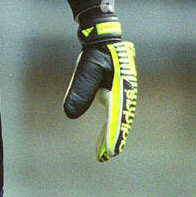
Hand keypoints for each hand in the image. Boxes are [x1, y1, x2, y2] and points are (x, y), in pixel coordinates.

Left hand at [63, 8, 136, 161]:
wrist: (104, 39)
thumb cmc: (96, 53)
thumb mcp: (86, 69)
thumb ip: (80, 90)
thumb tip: (69, 115)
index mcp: (121, 87)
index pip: (117, 116)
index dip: (113, 135)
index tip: (111, 152)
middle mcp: (126, 93)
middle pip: (120, 120)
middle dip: (113, 139)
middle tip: (105, 157)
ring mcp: (124, 94)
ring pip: (119, 119)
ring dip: (112, 136)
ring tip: (104, 154)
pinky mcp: (118, 94)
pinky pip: (115, 114)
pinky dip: (110, 127)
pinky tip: (103, 139)